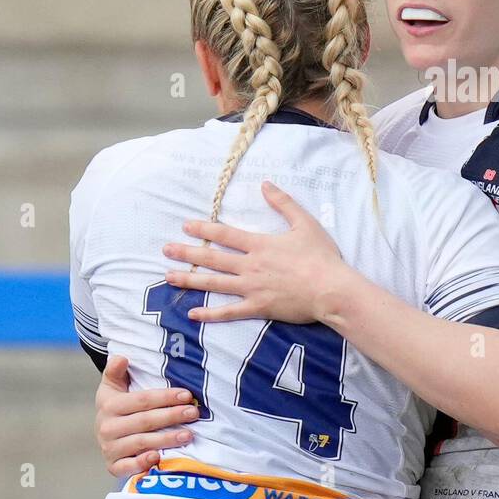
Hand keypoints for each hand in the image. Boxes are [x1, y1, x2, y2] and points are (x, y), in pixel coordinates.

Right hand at [94, 354, 197, 476]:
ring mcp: (110, 448)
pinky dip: (142, 463)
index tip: (187, 395)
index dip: (165, 397)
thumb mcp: (113, 386)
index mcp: (109, 405)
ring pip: (141, 443)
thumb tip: (121, 357)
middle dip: (172, 416)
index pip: (142, 400)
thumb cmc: (117, 406)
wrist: (104, 432)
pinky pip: (127, 467)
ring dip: (166, 439)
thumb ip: (115, 371)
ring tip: (188, 435)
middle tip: (194, 413)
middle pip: (145, 421)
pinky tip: (158, 458)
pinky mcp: (113, 466)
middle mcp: (107, 427)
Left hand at [163, 181, 353, 324]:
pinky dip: (210, 314)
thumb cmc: (321, 257)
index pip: (225, 234)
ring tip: (169, 277)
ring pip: (214, 284)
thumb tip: (265, 184)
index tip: (186, 225)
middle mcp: (250, 266)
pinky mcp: (258, 308)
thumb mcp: (305, 223)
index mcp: (260, 245)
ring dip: (190, 280)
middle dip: (187, 253)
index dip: (204, 228)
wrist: (332, 289)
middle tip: (166, 250)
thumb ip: (284, 203)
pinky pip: (229, 312)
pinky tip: (192, 313)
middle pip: (212, 258)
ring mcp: (252, 289)